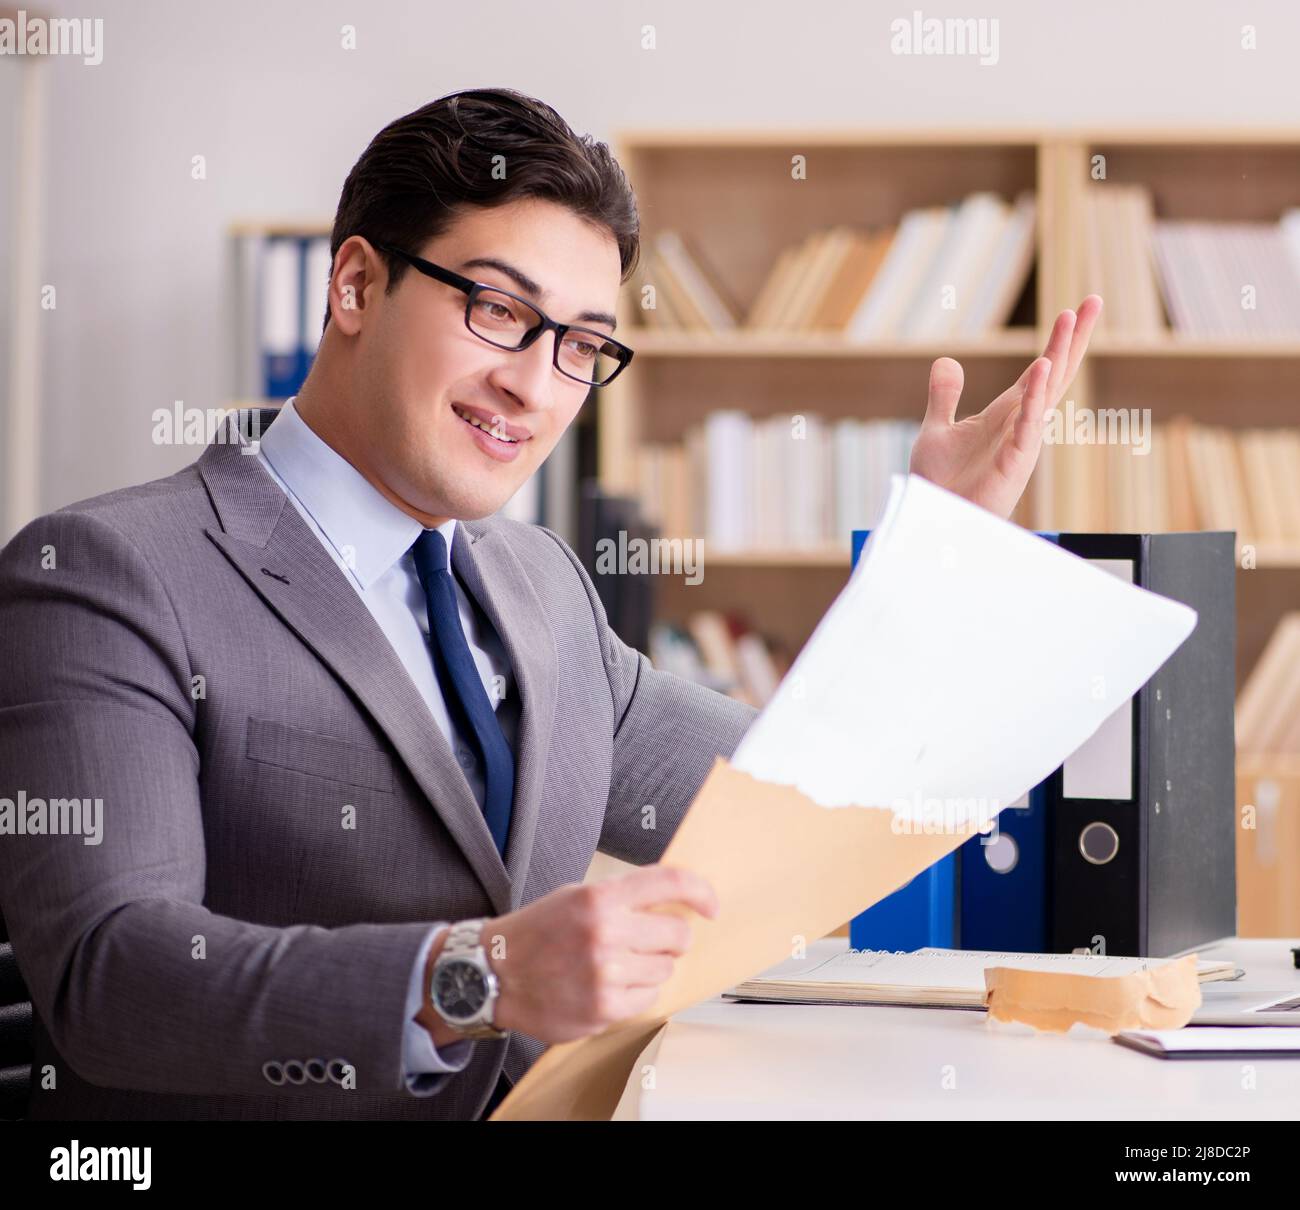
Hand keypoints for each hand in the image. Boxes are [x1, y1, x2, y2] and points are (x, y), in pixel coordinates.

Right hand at [420, 865, 717, 1045]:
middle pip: (678, 936)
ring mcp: (605, 974)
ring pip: (665, 969)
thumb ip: (623, 895)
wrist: (493, 973)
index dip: (700, 892)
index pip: (670, 884)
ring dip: (650, 967)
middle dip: (671, 939)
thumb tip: (673, 901)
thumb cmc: (535, 932)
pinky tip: (609, 984)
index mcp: (599, 898)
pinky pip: (647, 999)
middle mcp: (605, 934)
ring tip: (617, 964)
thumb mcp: (575, 896)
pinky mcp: (604, 1009)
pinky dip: (636, 992)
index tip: (710, 905)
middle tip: (652, 941)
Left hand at [908, 296, 1102, 518]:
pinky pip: (1028, 426)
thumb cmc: (941, 483)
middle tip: (1093, 301)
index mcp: (1007, 413)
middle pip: (1055, 374)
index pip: (1041, 370)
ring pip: (1047, 394)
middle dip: (1073, 339)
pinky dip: (1035, 399)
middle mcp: (1020, 424)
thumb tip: (946, 360)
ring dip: (1058, 356)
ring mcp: (1021, 443)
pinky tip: (1043, 369)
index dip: (1060, 340)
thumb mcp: (936, 429)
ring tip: (1070, 320)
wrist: (934, 518)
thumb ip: (944, 396)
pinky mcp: (1014, 463)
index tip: (1077, 308)